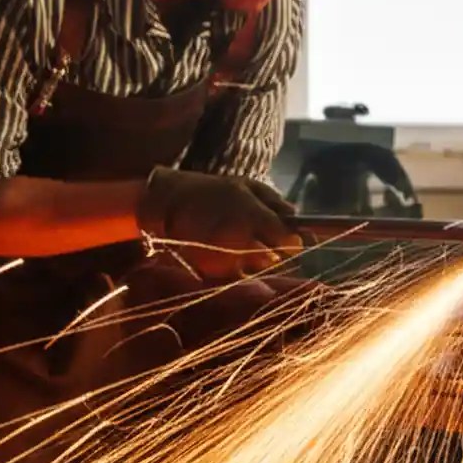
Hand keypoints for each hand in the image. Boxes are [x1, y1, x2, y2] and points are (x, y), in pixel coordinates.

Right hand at [136, 168, 304, 279]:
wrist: (166, 205)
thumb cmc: (210, 191)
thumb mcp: (245, 185)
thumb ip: (275, 202)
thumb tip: (296, 217)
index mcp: (253, 216)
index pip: (291, 242)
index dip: (293, 241)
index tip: (291, 237)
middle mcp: (243, 241)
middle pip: (277, 259)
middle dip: (275, 250)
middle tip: (263, 238)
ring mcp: (228, 260)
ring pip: (259, 268)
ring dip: (257, 258)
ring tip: (239, 241)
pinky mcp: (214, 273)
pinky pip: (239, 276)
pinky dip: (240, 268)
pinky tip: (228, 252)